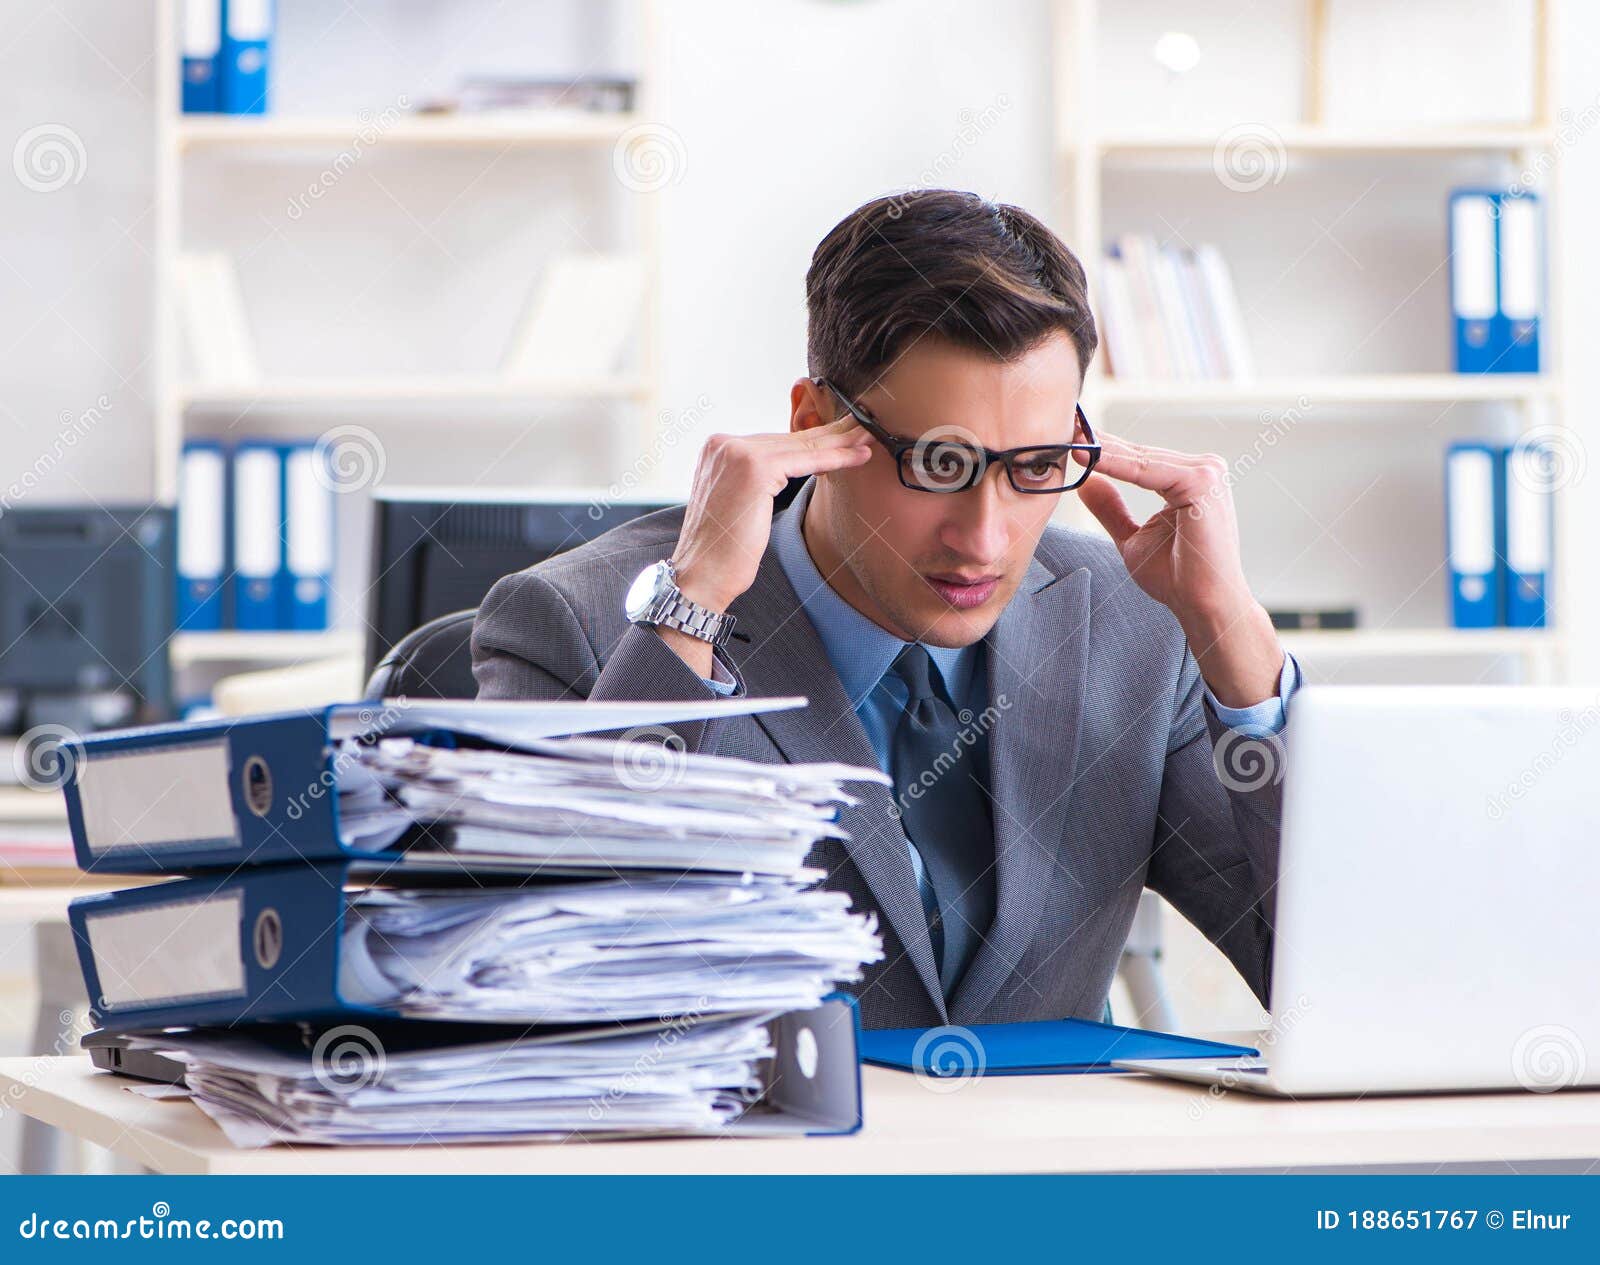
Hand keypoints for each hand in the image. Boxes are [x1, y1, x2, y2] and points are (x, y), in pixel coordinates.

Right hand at [657, 417, 871, 674]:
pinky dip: (834, 458)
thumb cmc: (723, 550)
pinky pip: (805, 460)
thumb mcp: (740, 502)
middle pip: (789, 439)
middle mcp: (723, 444)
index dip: (810, 439)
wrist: (701, 576)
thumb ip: (757, 478)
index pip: (774, 441)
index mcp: (717, 448)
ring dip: (839, 442)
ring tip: (867, 437)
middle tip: (862, 426)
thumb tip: (790, 466)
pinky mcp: (755, 468)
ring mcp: (737, 453)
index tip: (839, 435)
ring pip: (800, 446)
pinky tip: (859, 455)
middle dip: (829, 434)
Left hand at [1074, 435, 1282, 708]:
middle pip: (1139, 453)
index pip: (1138, 459)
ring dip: (1102, 450)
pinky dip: (1117, 464)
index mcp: (1189, 479)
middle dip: (1097, 443)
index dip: (1101, 450)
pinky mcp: (1203, 481)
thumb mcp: (1132, 538)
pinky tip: (1089, 455)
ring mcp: (1207, 472)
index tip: (1067, 437)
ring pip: (1141, 458)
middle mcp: (1203, 469)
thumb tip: (1085, 482)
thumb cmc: (1177, 577)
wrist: (1203, 604)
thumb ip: (1112, 509)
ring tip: (1068, 437)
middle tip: (1062, 426)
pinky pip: (1148, 470)